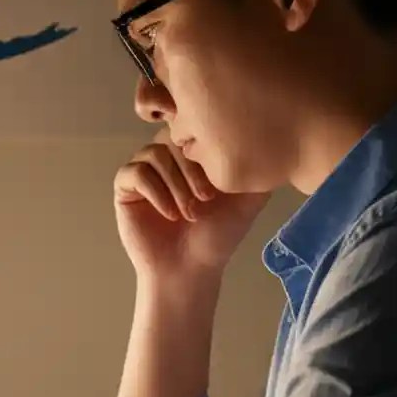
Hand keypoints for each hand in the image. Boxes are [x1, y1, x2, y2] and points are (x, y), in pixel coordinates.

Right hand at [115, 129, 270, 277]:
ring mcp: (144, 171)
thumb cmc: (217, 236)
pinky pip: (135, 173)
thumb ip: (257, 170)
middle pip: (172, 136)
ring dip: (175, 183)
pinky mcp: (125, 188)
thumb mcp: (247, 199)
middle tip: (206, 198)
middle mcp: (167, 158)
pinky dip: (155, 192)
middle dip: (192, 167)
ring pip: (153, 153)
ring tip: (189, 211)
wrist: (189, 269)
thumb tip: (271, 141)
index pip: (195, 127)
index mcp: (193, 155)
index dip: (207, 149)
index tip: (221, 183)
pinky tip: (170, 214)